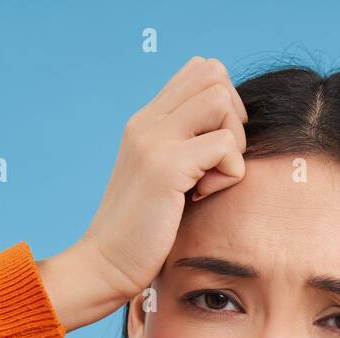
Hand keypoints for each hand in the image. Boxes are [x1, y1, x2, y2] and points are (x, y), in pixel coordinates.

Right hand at [38, 55, 247, 331]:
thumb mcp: (162, 179)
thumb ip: (184, 148)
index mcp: (146, 121)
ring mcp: (154, 140)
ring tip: (207, 180)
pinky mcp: (166, 167)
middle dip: (233, 118)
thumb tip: (229, 130)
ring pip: (223, 102)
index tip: (212, 149)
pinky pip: (226, 148)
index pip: (201, 69)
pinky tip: (200, 198)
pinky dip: (228, 175)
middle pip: (216, 76)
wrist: (105, 265)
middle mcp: (147, 121)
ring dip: (233, 143)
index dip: (224, 104)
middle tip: (216, 163)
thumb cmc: (141, 234)